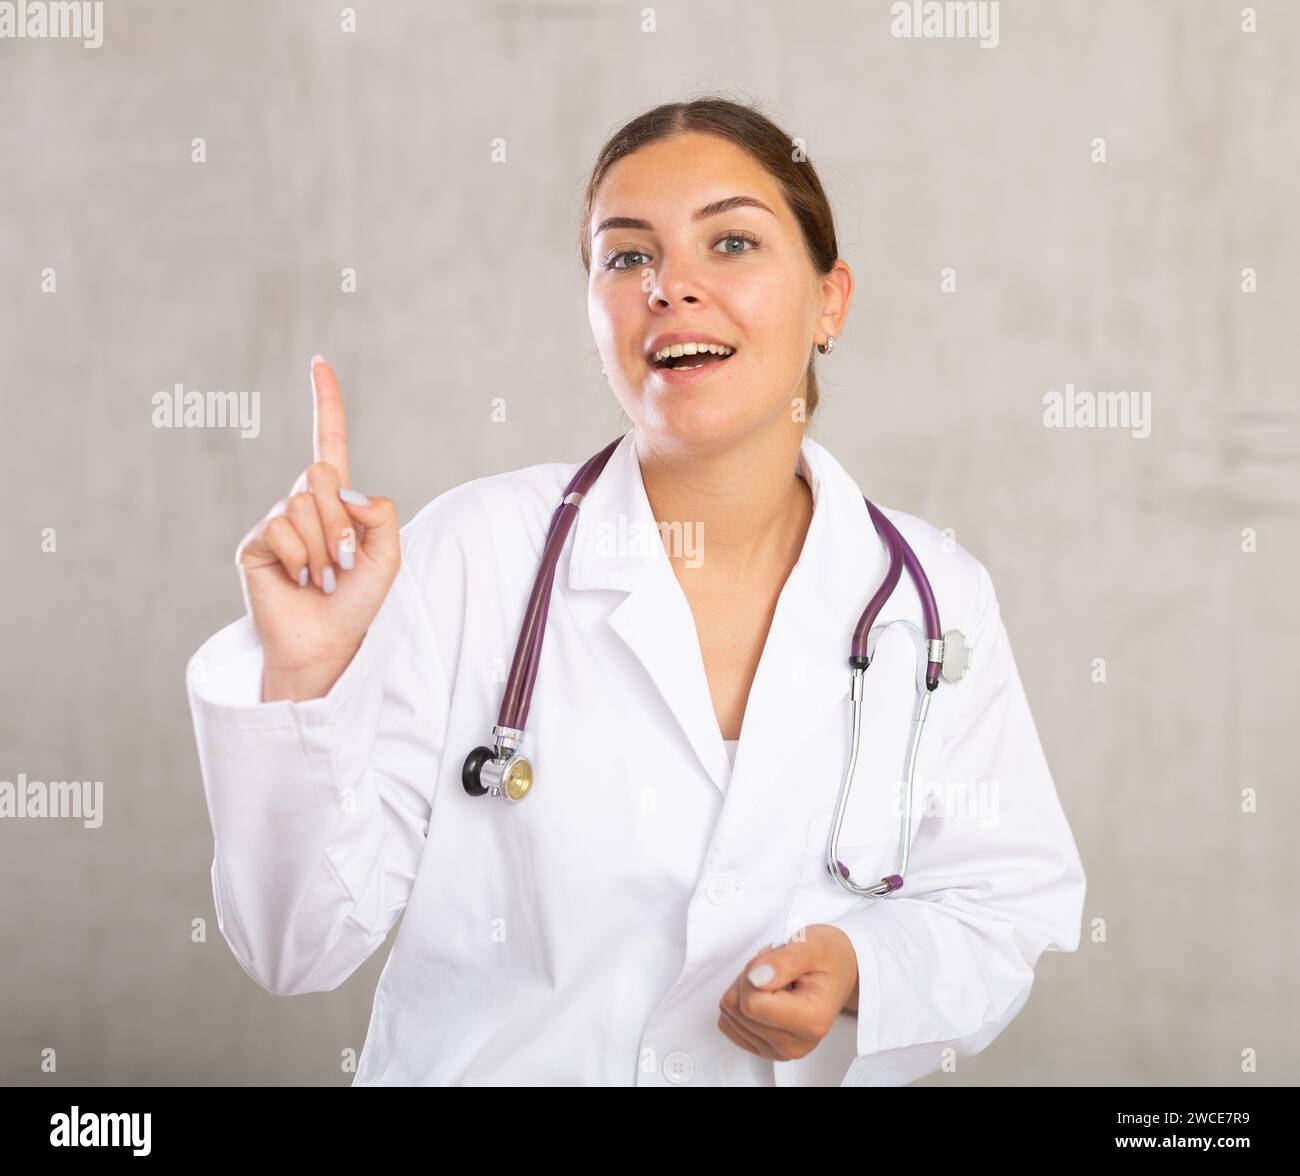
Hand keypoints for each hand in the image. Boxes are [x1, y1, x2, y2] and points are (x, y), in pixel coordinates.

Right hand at [235, 356, 400, 701]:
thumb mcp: (389, 554)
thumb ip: (379, 511)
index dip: (326, 404)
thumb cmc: (358, 601)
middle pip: (322, 475)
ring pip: (302, 504)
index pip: (329, 442)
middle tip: (344, 562)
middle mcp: (303, 503)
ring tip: (323, 577)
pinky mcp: (255, 542)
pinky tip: (299, 580)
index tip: (319, 363)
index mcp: (337, 500)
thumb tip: (340, 489)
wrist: (327, 642)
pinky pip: (280, 528)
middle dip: (341, 522)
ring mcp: (276, 521)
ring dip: (323, 547)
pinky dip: (299, 558)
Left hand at [716, 924, 858, 1060]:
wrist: (840, 972)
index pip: (752, 1003)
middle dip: (748, 977)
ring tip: (773, 977)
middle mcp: (795, 1044)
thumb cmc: (829, 957)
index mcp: (811, 1021)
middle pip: (738, 1009)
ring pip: (730, 1015)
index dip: (753, 972)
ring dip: (744, 988)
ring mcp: (779, 1050)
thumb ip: (786, 960)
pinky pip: (729, 1023)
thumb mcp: (812, 945)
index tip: (773, 959)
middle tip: (775, 965)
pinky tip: (765, 992)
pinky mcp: (764, 1048)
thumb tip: (757, 978)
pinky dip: (740, 1001)